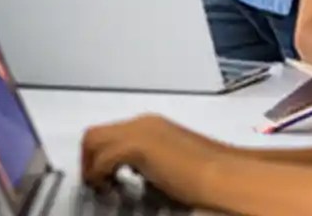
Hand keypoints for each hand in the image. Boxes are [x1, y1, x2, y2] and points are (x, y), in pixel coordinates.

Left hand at [81, 115, 220, 206]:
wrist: (223, 175)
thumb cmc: (206, 174)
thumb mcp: (170, 164)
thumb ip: (151, 162)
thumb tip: (137, 173)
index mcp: (150, 125)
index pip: (111, 133)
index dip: (100, 155)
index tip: (102, 177)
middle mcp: (142, 123)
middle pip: (95, 133)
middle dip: (88, 158)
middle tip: (95, 183)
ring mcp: (139, 131)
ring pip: (93, 140)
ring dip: (90, 164)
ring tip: (101, 187)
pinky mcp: (138, 147)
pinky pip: (103, 158)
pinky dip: (98, 174)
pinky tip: (109, 189)